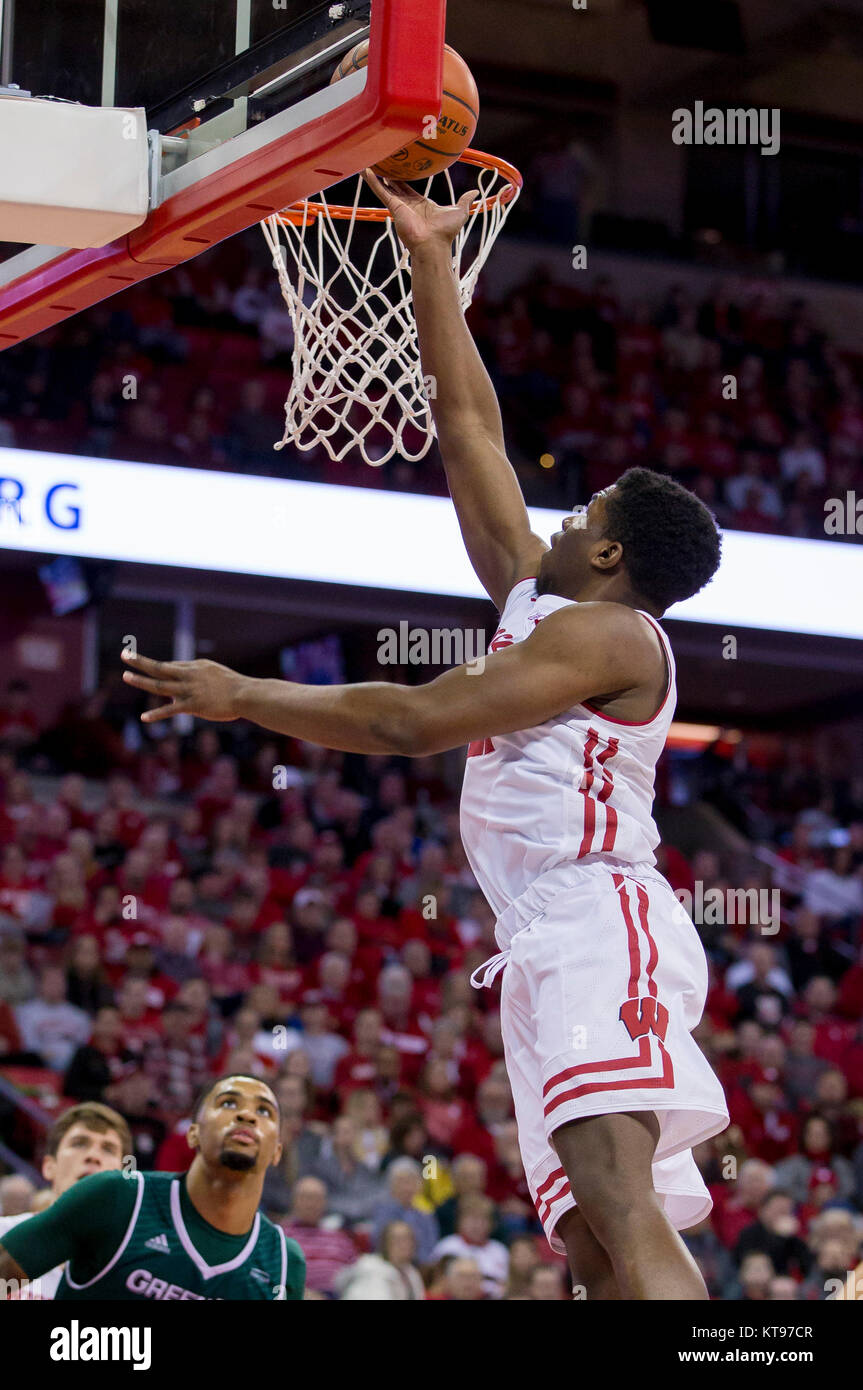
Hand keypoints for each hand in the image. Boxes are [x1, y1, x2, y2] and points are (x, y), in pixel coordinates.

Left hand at [121, 650, 245, 722]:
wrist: (246, 695)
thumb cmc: (235, 686)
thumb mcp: (214, 675)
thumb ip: (198, 679)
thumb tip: (184, 689)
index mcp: (195, 666)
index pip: (172, 666)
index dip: (158, 669)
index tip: (146, 668)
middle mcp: (189, 675)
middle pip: (160, 667)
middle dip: (141, 661)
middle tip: (125, 655)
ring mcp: (189, 690)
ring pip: (160, 685)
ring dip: (141, 681)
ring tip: (125, 676)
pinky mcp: (192, 705)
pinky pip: (170, 710)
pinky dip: (156, 714)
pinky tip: (144, 718)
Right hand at [362, 168, 478, 252]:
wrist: (434, 245)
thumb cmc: (445, 233)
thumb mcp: (459, 212)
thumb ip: (464, 201)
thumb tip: (474, 192)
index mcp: (420, 203)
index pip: (408, 186)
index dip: (402, 175)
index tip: (397, 164)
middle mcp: (408, 204)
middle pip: (394, 184)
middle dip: (387, 173)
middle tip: (380, 158)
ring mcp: (399, 205)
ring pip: (385, 186)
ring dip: (376, 174)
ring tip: (368, 160)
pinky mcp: (394, 207)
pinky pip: (381, 191)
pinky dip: (372, 181)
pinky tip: (365, 170)